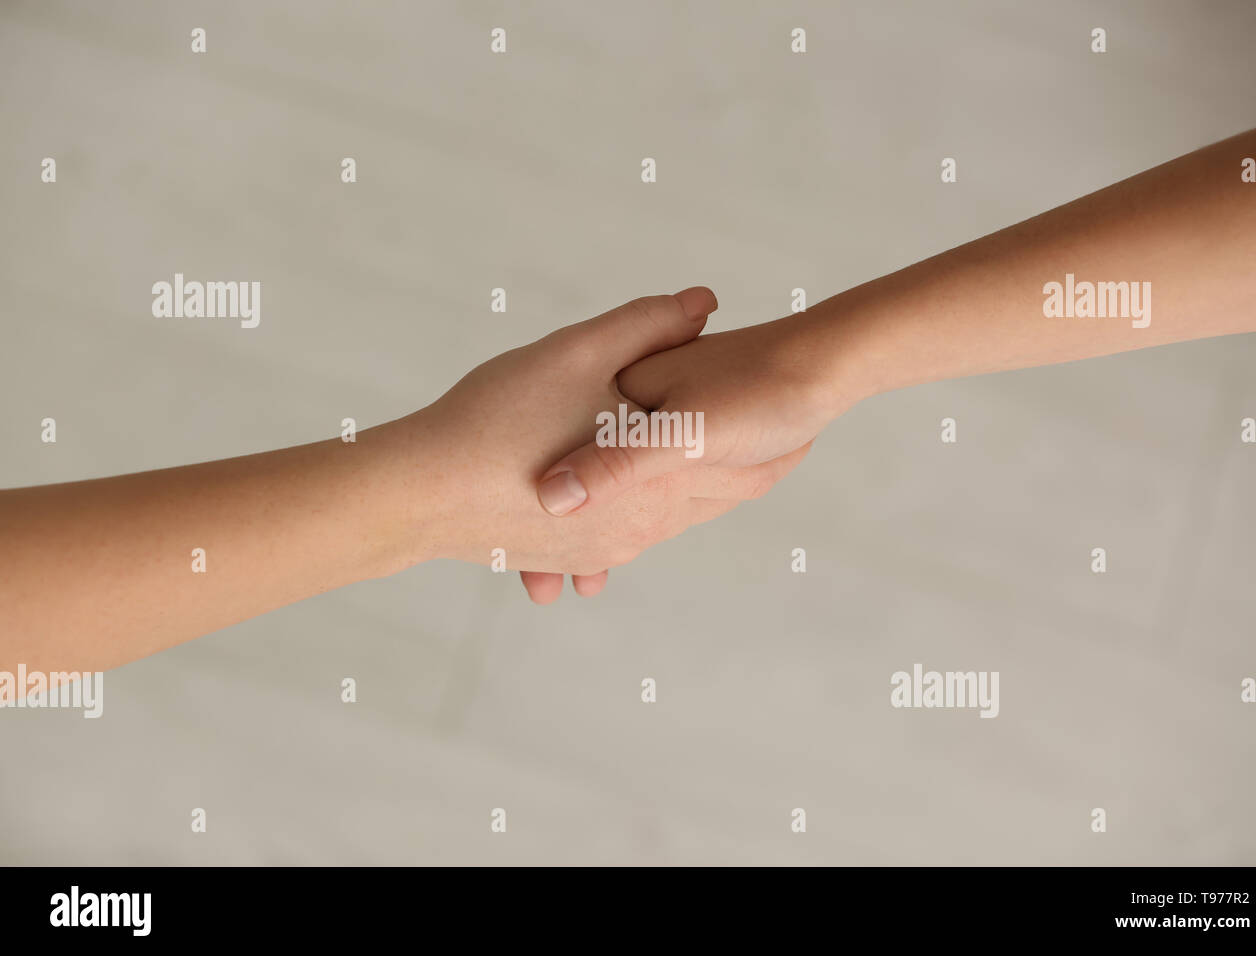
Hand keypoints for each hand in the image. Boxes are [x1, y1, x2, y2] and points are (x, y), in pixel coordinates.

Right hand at [396, 290, 809, 602]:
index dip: (778, 446)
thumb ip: (645, 324)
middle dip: (742, 478)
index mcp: (656, 475)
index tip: (807, 434)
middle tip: (786, 452)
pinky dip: (623, 524)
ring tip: (725, 483)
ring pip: (661, 523)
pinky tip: (634, 509)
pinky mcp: (564, 557)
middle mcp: (638, 524)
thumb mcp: (578, 354)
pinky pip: (611, 543)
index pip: (744, 467)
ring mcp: (601, 549)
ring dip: (687, 502)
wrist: (418, 494)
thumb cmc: (498, 417)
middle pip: (708, 501)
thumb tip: (704, 299)